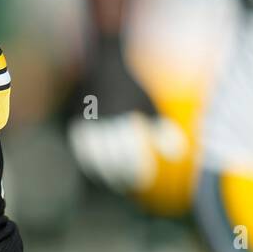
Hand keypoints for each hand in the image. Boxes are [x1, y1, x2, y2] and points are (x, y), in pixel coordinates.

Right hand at [66, 34, 185, 194]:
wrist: (104, 67)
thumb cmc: (132, 90)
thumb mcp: (150, 107)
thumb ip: (163, 131)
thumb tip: (177, 156)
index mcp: (126, 120)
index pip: (131, 156)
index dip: (137, 172)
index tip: (142, 181)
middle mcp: (105, 123)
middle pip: (112, 161)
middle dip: (122, 176)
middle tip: (130, 184)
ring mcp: (87, 124)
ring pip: (93, 159)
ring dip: (104, 173)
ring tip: (114, 181)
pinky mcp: (75, 123)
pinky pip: (81, 150)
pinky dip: (89, 163)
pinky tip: (99, 170)